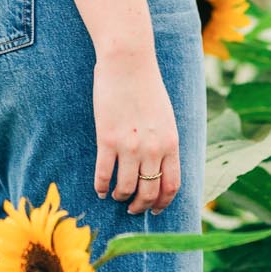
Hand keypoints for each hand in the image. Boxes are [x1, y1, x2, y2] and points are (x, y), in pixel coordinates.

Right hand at [93, 47, 179, 215]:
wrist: (128, 62)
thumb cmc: (147, 85)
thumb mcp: (166, 117)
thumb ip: (165, 141)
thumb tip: (160, 164)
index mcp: (171, 143)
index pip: (171, 185)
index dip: (162, 203)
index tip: (155, 209)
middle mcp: (153, 149)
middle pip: (149, 192)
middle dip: (141, 206)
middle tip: (133, 209)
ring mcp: (130, 146)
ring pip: (126, 188)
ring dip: (121, 197)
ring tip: (115, 196)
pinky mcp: (107, 138)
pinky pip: (104, 173)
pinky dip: (101, 186)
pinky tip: (99, 188)